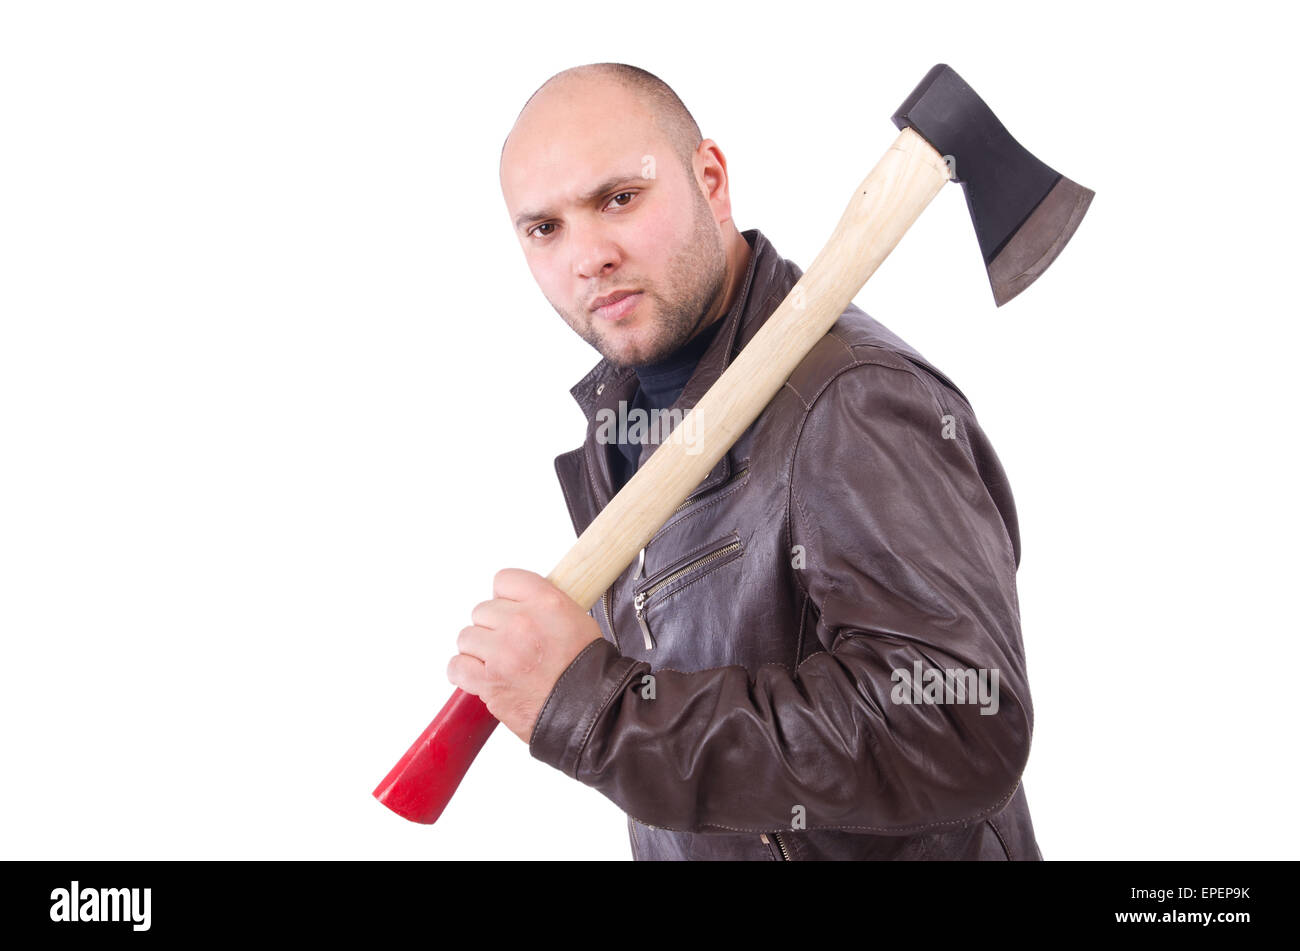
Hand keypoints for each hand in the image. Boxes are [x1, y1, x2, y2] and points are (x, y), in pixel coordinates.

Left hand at [447, 568, 602, 743]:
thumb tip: (517, 603)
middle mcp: (521, 622)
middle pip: (482, 610)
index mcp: (546, 602)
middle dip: (493, 627)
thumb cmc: (587, 670)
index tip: (510, 610)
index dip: (506, 597)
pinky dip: (464, 672)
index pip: (504, 580)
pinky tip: (480, 676)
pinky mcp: (489, 682)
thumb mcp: (576, 619)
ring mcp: (502, 653)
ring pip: (467, 637)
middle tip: (510, 645)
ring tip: (497, 663)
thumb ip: (543, 605)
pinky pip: (457, 666)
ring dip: (478, 650)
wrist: (591, 712)